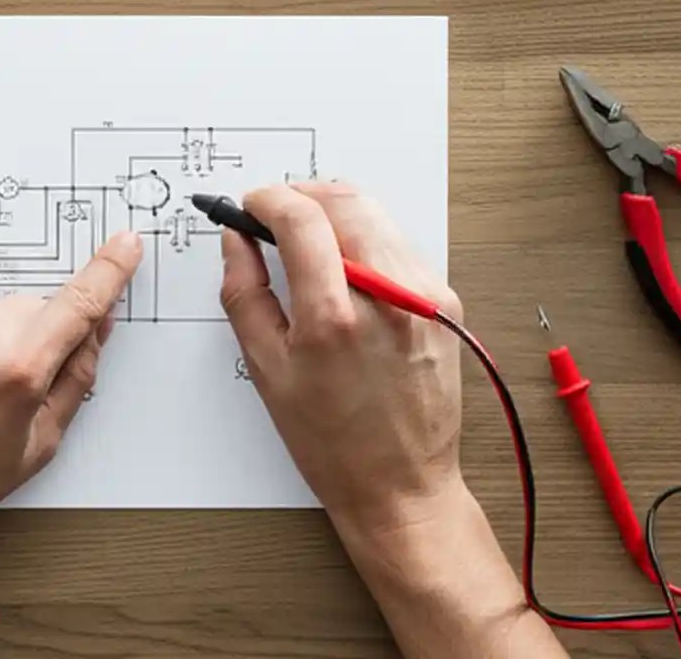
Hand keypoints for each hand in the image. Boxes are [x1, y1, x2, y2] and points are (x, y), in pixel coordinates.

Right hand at [219, 182, 462, 533]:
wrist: (400, 484)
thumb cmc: (333, 443)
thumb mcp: (268, 371)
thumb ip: (246, 295)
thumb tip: (236, 243)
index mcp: (334, 317)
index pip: (300, 218)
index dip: (267, 199)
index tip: (250, 205)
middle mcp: (388, 297)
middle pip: (344, 200)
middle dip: (302, 196)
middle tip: (273, 215)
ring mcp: (424, 296)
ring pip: (376, 215)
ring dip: (335, 214)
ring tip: (306, 242)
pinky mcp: (444, 302)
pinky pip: (398, 245)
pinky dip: (366, 240)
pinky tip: (344, 269)